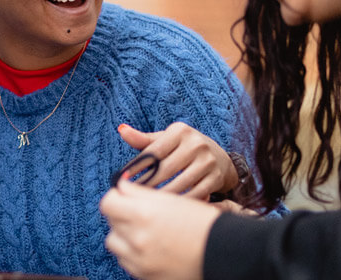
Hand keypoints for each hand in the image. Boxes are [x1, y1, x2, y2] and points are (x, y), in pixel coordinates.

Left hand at [101, 180, 218, 279]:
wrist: (224, 254)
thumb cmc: (203, 224)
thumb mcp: (172, 200)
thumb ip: (141, 192)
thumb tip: (121, 185)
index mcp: (144, 214)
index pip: (108, 202)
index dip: (115, 197)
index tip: (123, 197)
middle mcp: (138, 238)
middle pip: (111, 221)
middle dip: (121, 214)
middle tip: (137, 213)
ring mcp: (139, 260)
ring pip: (114, 242)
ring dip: (123, 235)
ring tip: (144, 231)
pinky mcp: (143, 275)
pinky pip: (125, 260)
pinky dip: (132, 253)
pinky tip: (150, 247)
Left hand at [117, 122, 237, 199]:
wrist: (219, 158)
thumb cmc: (182, 149)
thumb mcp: (165, 140)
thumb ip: (143, 139)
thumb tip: (121, 129)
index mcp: (181, 131)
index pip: (154, 151)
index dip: (137, 167)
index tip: (122, 180)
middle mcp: (197, 144)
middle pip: (165, 169)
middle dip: (146, 185)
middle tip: (130, 197)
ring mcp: (208, 162)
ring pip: (178, 184)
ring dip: (160, 197)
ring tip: (143, 206)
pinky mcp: (216, 178)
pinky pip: (193, 194)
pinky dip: (178, 203)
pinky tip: (165, 211)